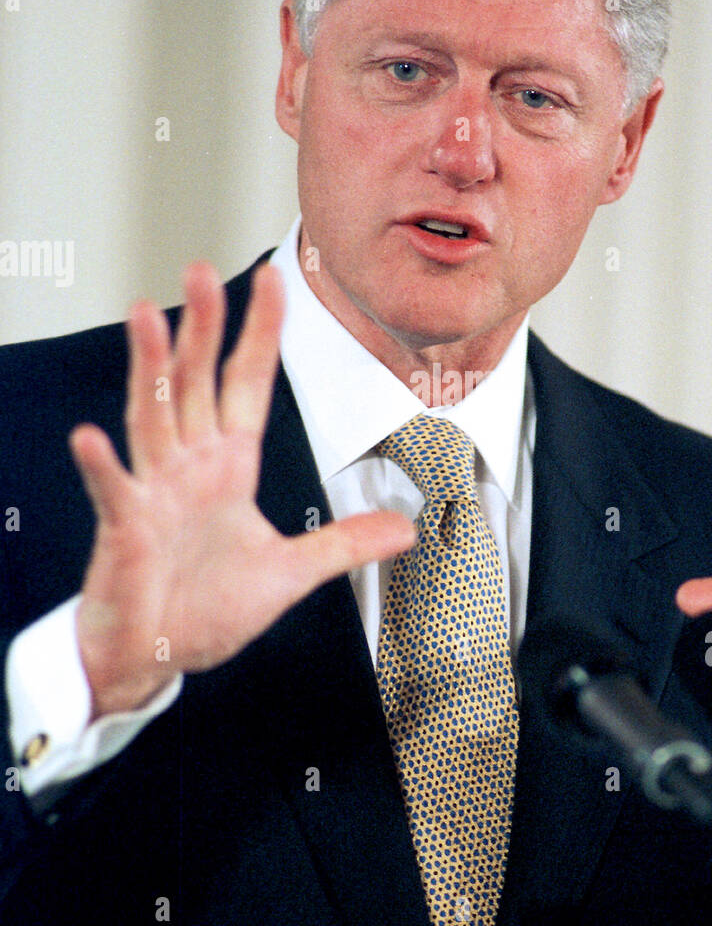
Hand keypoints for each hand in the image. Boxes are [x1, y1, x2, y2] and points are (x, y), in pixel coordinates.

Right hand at [70, 261, 414, 718]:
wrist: (157, 654)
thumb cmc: (208, 609)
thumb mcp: (291, 572)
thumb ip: (345, 543)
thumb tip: (404, 528)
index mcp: (229, 467)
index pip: (247, 384)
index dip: (260, 334)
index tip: (272, 282)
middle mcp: (190, 468)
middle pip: (195, 383)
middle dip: (202, 328)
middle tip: (201, 272)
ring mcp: (154, 493)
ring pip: (153, 418)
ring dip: (150, 370)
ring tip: (145, 317)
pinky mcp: (126, 530)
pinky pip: (115, 491)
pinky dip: (103, 465)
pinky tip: (94, 436)